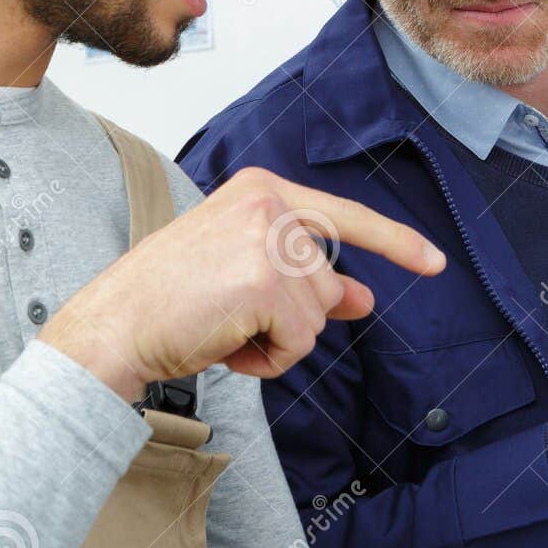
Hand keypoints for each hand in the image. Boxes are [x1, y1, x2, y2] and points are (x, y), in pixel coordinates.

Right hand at [40, 167, 445, 400]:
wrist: (112, 327)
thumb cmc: (167, 301)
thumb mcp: (244, 278)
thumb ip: (307, 281)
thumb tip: (363, 298)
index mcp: (261, 188)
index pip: (345, 216)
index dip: (395, 242)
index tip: (435, 262)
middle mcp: (270, 201)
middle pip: (328, 282)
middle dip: (289, 318)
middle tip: (226, 317)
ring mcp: (270, 237)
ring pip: (317, 317)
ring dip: (276, 341)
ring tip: (221, 328)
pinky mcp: (267, 279)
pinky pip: (300, 342)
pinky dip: (269, 359)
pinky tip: (225, 344)